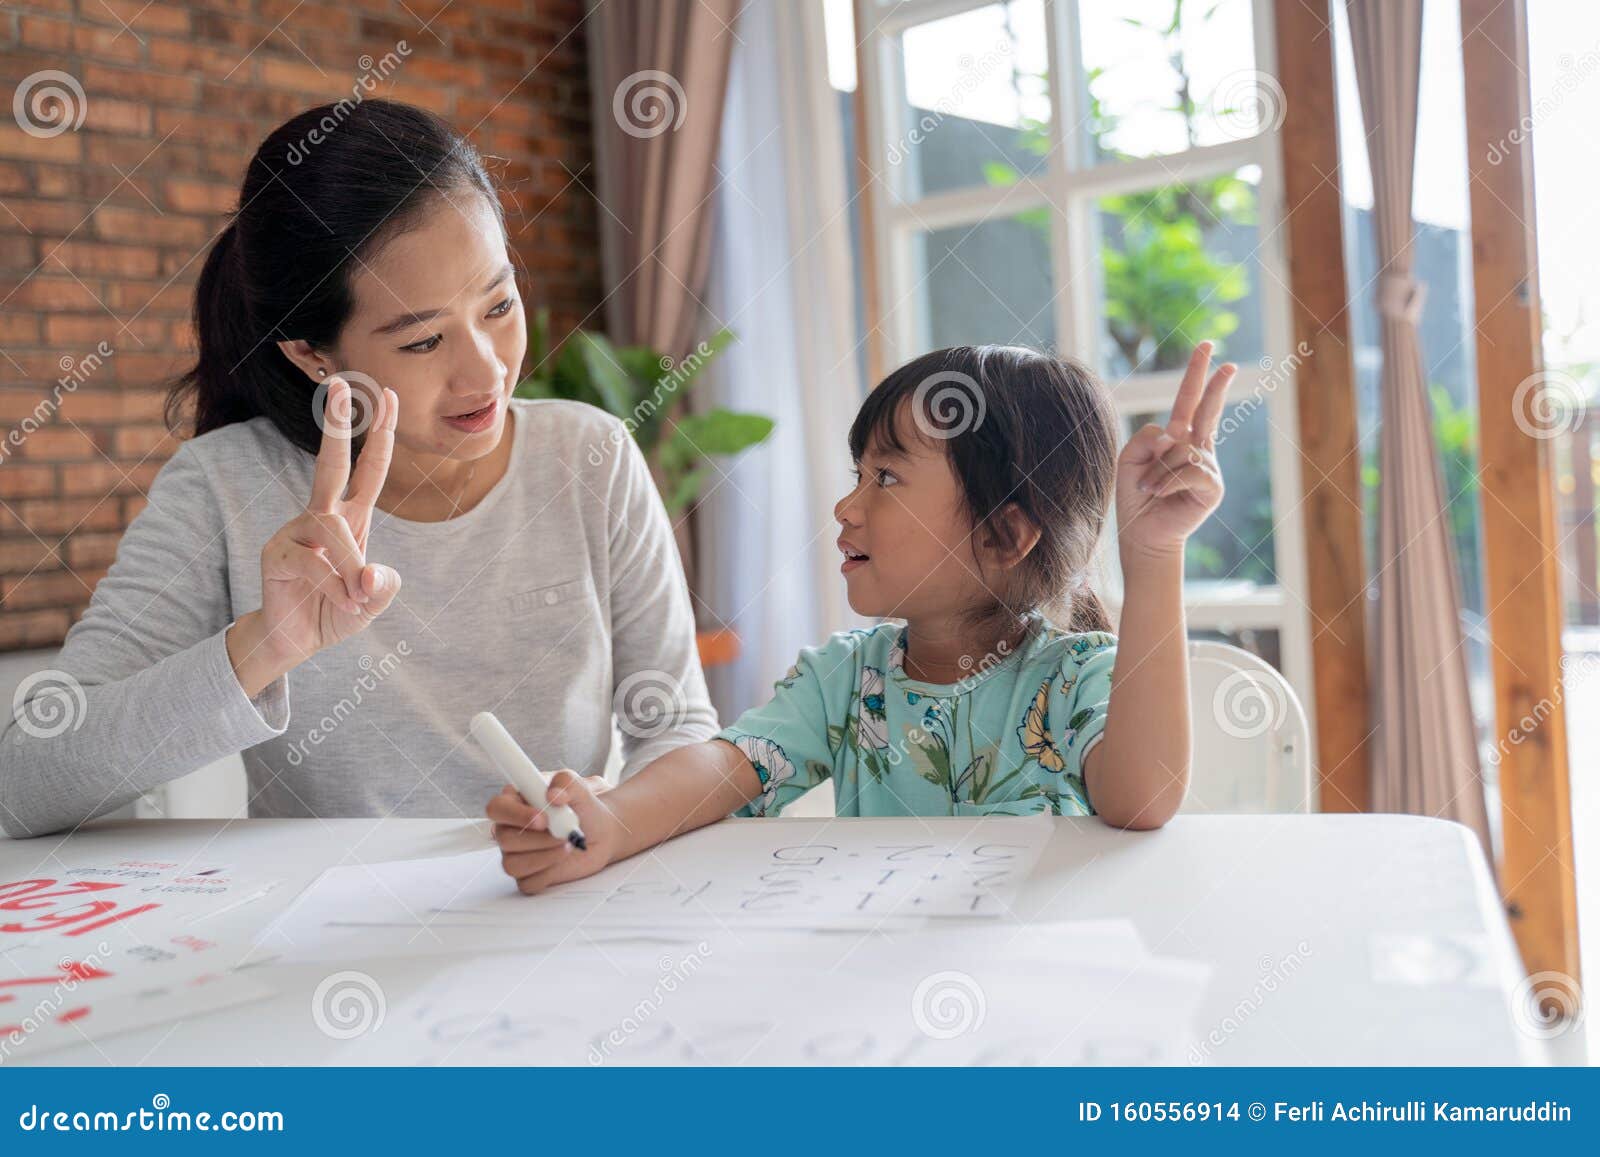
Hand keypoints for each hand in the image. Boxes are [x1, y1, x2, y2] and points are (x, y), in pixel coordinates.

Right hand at [227, 378, 402, 695]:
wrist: (295, 642)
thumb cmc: (335, 613)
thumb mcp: (372, 603)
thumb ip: (382, 589)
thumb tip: (371, 577)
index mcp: (351, 518)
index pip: (368, 468)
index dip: (380, 433)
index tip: (387, 395)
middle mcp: (323, 517)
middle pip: (331, 463)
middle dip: (337, 423)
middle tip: (340, 382)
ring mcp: (296, 532)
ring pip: (332, 529)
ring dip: (350, 566)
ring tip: (355, 599)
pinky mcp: (277, 554)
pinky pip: (312, 561)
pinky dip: (333, 586)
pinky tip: (340, 604)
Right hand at [487, 772, 622, 894]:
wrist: (603, 831)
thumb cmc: (585, 806)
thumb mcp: (580, 786)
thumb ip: (565, 783)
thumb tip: (553, 794)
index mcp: (516, 801)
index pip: (497, 807)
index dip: (516, 814)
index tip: (543, 818)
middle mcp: (511, 828)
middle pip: (504, 839)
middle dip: (537, 839)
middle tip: (563, 833)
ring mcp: (517, 853)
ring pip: (513, 864)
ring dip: (545, 856)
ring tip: (567, 844)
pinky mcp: (528, 874)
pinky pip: (527, 883)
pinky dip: (548, 873)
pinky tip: (562, 860)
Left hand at [1115, 342, 1233, 559]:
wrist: (1141, 534)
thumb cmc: (1136, 497)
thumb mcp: (1129, 460)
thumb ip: (1146, 438)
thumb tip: (1174, 432)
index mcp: (1178, 438)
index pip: (1189, 401)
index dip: (1197, 375)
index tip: (1207, 348)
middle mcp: (1197, 449)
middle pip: (1207, 409)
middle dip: (1215, 384)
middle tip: (1228, 362)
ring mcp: (1208, 467)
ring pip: (1181, 448)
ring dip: (1157, 469)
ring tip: (1147, 488)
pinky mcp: (1212, 487)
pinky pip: (1188, 470)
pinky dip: (1166, 480)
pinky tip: (1156, 493)